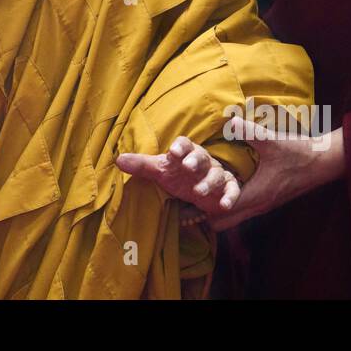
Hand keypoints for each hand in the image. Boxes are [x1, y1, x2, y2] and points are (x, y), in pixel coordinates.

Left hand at [116, 136, 239, 217]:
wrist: (200, 188)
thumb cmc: (178, 175)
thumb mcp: (160, 172)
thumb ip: (142, 166)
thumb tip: (118, 160)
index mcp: (186, 153)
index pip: (184, 144)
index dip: (180, 147)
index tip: (173, 152)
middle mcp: (203, 161)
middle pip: (201, 157)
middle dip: (195, 161)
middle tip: (188, 167)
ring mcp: (216, 173)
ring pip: (216, 174)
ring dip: (208, 182)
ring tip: (198, 192)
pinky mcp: (228, 187)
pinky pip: (232, 190)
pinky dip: (230, 197)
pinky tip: (224, 205)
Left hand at [205, 117, 343, 232]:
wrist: (325, 161)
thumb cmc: (299, 152)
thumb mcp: (272, 141)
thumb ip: (248, 131)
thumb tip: (228, 119)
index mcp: (257, 195)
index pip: (222, 211)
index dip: (204, 203)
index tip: (190, 192)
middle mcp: (259, 205)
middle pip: (225, 220)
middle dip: (207, 211)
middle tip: (192, 193)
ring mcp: (265, 204)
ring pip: (235, 216)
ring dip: (218, 208)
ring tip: (202, 192)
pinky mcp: (269, 200)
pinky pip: (244, 210)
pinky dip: (230, 204)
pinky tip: (224, 188)